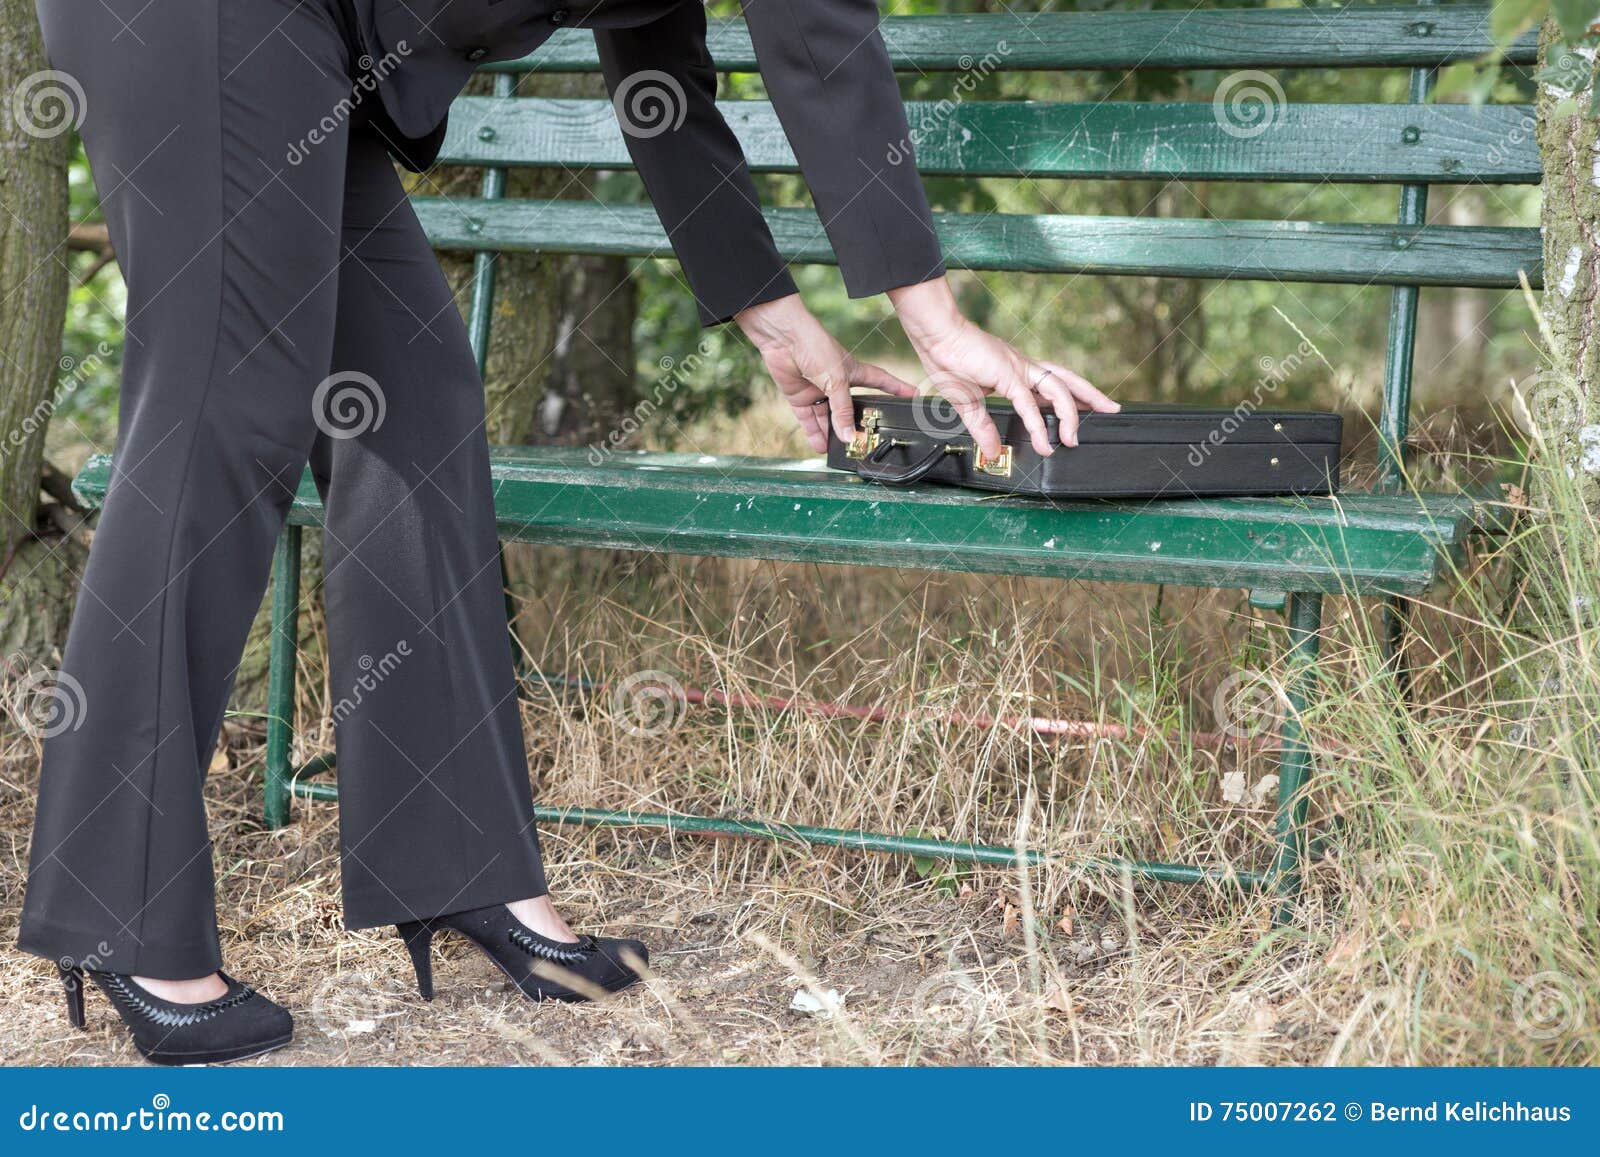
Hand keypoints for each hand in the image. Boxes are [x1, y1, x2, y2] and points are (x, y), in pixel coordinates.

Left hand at [735, 293, 915, 453]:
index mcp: (853, 371)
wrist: (783, 337)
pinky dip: (813, 433)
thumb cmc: (815, 346)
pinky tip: (820, 446)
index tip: (912, 396)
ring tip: (840, 451)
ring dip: (832, 435)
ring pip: (827, 419)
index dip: (896, 388)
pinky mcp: (799, 397)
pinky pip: (808, 420)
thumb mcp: (836, 379)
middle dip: (856, 424)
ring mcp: (818, 390)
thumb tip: (847, 436)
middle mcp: (836, 383)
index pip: (880, 381)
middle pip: (850, 409)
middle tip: (864, 441)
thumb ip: (841, 410)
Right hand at [889, 278, 1117, 457]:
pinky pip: (1029, 404)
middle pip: (1067, 380)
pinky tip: (1044, 443)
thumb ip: (981, 427)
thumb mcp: (966, 403)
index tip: (1085, 408)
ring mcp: (1018, 369)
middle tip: (1112, 409)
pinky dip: (1038, 425)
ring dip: (1070, 416)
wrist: (935, 337)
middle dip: (1091, 395)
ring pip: (1058, 390)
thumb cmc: (946, 360)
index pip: (1051, 383)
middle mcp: (1023, 367)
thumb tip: (993, 451)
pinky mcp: (1007, 375)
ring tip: (1074, 439)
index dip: (1070, 396)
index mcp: (1015, 370)